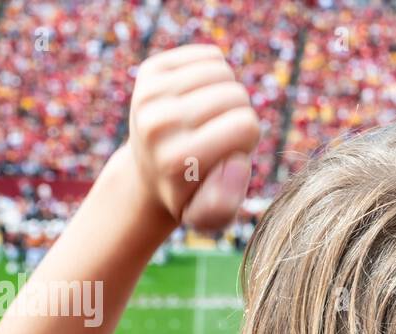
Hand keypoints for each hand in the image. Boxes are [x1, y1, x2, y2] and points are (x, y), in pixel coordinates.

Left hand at [128, 45, 260, 230]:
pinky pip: (209, 56)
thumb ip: (226, 204)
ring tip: (211, 118)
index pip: (246, 126)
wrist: (147, 174)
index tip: (229, 156)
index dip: (249, 141)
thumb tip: (235, 163)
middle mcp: (158, 124)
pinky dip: (216, 74)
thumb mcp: (211, 216)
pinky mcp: (150, 70)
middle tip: (219, 137)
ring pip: (224, 72)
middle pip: (236, 96)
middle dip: (240, 116)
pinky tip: (202, 97)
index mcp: (178, 159)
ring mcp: (150, 93)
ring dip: (228, 95)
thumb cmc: (191, 195)